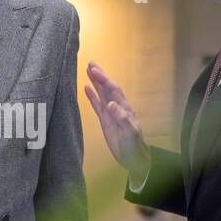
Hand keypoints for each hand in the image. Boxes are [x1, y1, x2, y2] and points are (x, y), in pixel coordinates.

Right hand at [83, 62, 150, 180]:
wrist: (133, 158)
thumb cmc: (134, 145)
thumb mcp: (130, 132)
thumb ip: (122, 118)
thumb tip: (111, 104)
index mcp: (124, 108)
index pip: (113, 90)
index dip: (104, 80)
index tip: (94, 70)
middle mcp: (117, 107)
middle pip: (107, 87)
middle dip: (100, 75)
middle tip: (90, 63)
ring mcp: (110, 113)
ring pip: (101, 94)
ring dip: (95, 82)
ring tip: (88, 70)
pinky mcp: (105, 120)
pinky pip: (97, 105)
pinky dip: (92, 96)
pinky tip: (86, 88)